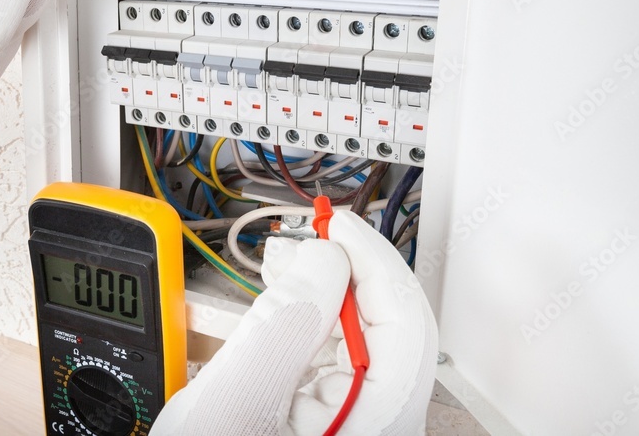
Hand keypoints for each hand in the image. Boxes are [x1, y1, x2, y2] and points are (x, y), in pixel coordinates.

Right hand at [151, 212, 437, 435]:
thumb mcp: (235, 403)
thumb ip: (282, 326)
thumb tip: (325, 257)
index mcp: (372, 431)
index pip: (404, 328)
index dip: (373, 263)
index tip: (336, 224)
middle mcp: (373, 427)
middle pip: (388, 329)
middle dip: (345, 271)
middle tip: (308, 237)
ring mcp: (350, 421)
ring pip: (359, 335)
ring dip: (323, 287)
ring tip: (288, 259)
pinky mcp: (323, 414)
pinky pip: (330, 350)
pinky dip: (306, 313)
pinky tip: (284, 295)